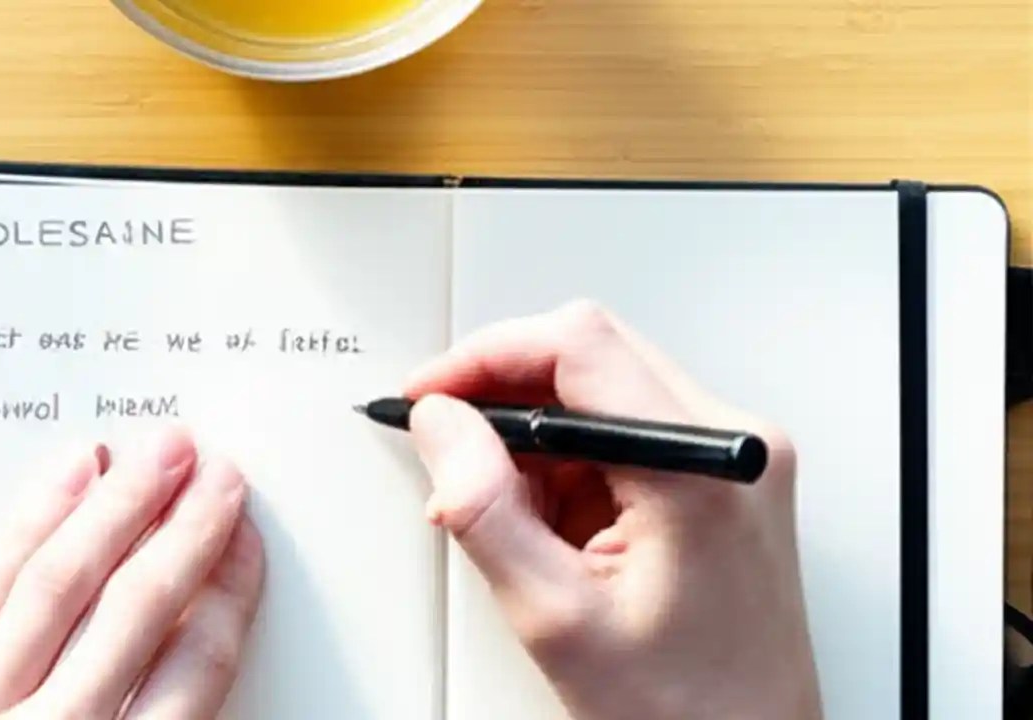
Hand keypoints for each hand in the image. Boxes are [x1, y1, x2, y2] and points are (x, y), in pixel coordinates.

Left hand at [0, 427, 264, 719]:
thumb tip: (210, 662)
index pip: (195, 674)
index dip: (230, 596)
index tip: (246, 545)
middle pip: (133, 612)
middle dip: (185, 532)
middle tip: (217, 475)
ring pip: (55, 587)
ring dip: (115, 510)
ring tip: (155, 455)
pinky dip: (26, 529)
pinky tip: (63, 483)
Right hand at [404, 301, 822, 719]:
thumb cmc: (684, 712)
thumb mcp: (557, 617)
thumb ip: (485, 508)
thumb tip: (441, 425)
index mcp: (703, 469)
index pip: (578, 345)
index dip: (485, 356)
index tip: (431, 394)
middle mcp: (733, 445)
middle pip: (590, 356)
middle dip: (504, 397)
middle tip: (451, 450)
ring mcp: (733, 458)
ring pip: (600, 391)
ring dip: (534, 438)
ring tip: (515, 518)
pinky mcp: (720, 476)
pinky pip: (623, 432)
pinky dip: (568, 463)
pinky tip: (552, 524)